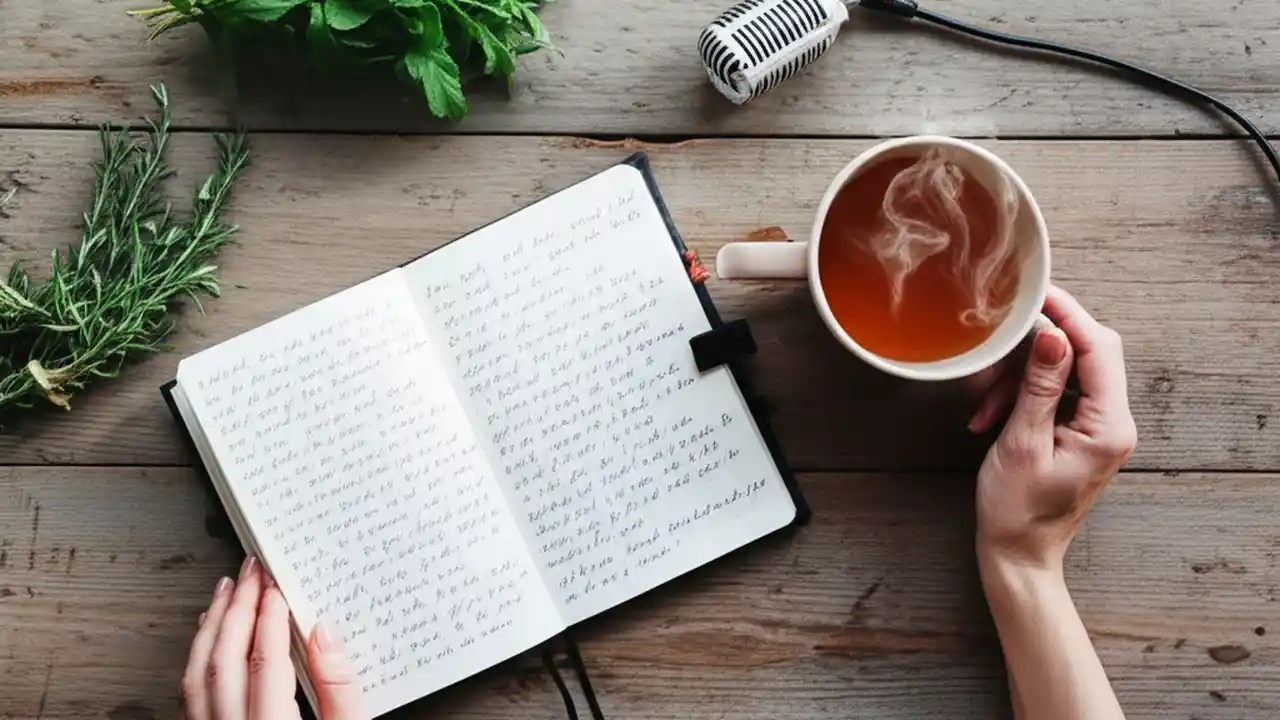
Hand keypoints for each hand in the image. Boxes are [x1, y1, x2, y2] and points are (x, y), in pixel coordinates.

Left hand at [181, 557, 367, 719]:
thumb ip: (340, 691)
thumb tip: (326, 636)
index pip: (265, 660)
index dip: (270, 616)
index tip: (276, 584)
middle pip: (225, 659)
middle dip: (239, 607)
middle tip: (252, 571)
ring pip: (199, 674)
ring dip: (213, 626)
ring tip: (227, 590)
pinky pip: (191, 693)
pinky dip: (200, 657)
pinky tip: (210, 638)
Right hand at [971, 286, 1136, 570]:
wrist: (1018, 555)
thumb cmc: (1017, 511)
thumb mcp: (1021, 443)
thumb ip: (1038, 386)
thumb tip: (1051, 334)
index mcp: (1108, 427)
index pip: (1098, 349)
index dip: (1067, 315)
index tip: (1036, 293)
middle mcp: (1114, 423)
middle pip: (1087, 354)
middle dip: (1038, 347)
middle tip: (999, 343)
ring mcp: (1098, 427)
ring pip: (1065, 371)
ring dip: (1020, 377)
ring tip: (984, 404)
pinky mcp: (1080, 432)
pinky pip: (1055, 393)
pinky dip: (1021, 395)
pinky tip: (991, 414)